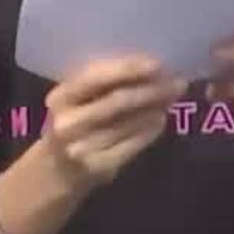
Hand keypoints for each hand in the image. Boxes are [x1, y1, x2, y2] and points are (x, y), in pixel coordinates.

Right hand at [41, 56, 186, 184]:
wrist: (56, 171)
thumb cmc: (73, 124)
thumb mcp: (74, 101)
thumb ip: (100, 84)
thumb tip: (146, 64)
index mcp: (60, 98)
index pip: (95, 77)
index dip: (127, 69)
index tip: (157, 63)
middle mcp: (67, 123)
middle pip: (117, 101)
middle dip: (151, 89)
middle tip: (177, 81)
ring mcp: (82, 148)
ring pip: (129, 123)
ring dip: (156, 108)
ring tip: (172, 97)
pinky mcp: (98, 167)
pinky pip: (133, 144)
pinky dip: (151, 130)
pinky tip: (160, 120)